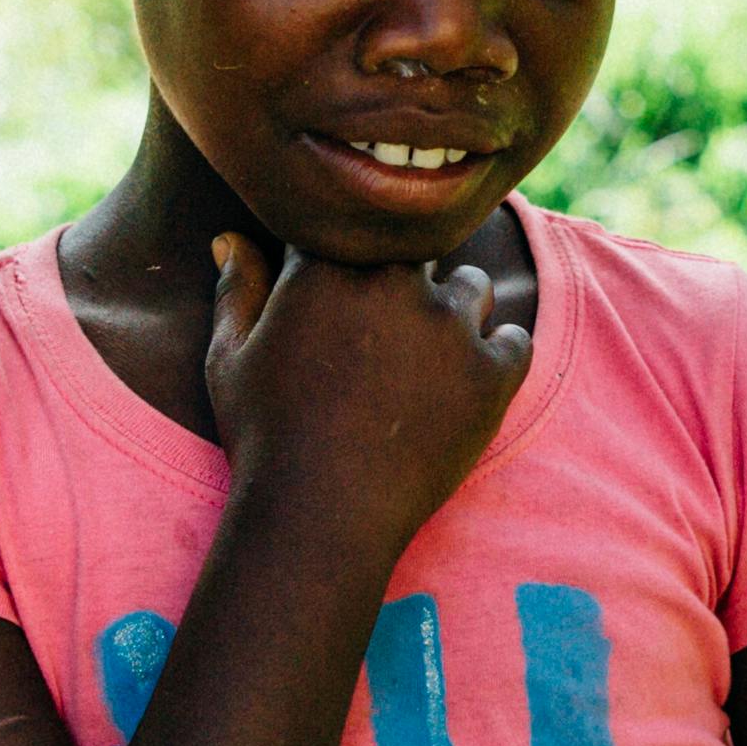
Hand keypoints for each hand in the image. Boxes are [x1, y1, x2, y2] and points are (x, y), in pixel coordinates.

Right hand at [205, 232, 528, 549]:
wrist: (320, 517)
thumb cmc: (266, 439)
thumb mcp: (231, 360)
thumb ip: (237, 290)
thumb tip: (231, 237)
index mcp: (328, 265)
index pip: (352, 228)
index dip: (349, 258)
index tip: (344, 299)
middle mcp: (395, 279)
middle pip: (417, 250)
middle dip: (404, 282)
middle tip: (386, 339)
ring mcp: (450, 324)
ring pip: (472, 288)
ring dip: (455, 312)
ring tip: (426, 363)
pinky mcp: (492, 371)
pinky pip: (515, 340)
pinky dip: (497, 356)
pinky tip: (466, 386)